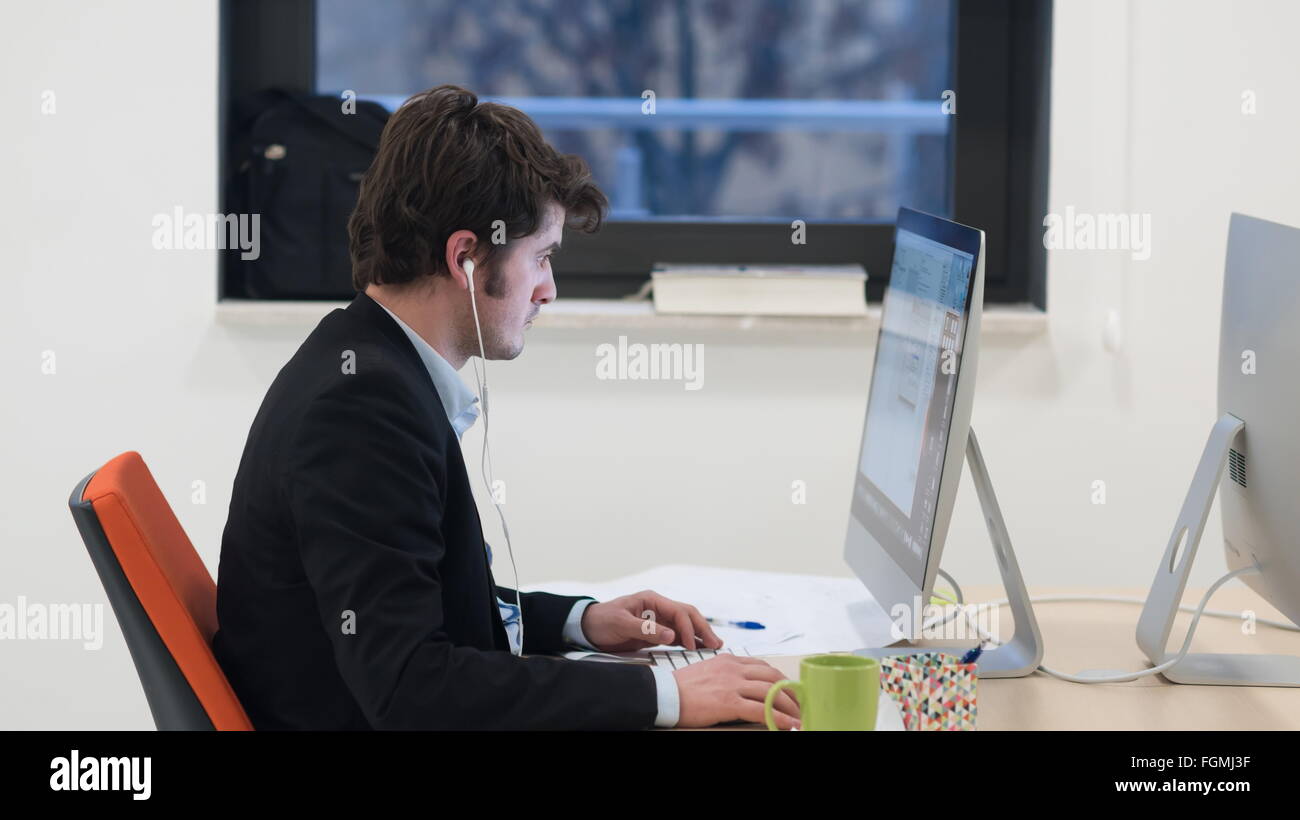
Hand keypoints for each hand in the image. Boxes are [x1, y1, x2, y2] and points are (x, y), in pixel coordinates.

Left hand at [580, 589, 722, 652]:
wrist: (588, 628)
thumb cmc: (602, 620)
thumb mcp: (622, 623)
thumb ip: (647, 629)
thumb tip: (672, 635)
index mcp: (652, 600)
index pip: (678, 611)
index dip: (687, 628)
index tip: (692, 645)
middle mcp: (658, 608)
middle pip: (687, 615)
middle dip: (702, 628)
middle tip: (715, 643)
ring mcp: (659, 619)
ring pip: (685, 625)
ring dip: (699, 634)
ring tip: (714, 646)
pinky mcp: (657, 631)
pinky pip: (678, 635)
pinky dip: (689, 641)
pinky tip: (699, 648)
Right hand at [674, 655, 801, 728]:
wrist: (664, 694)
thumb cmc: (682, 688)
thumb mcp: (708, 672)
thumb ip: (727, 675)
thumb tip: (743, 687)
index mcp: (729, 660)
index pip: (764, 667)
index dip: (781, 679)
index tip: (790, 691)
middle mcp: (734, 668)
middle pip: (773, 677)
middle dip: (791, 692)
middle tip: (800, 705)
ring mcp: (732, 684)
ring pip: (772, 692)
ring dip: (790, 707)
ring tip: (800, 718)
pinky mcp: (728, 701)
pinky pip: (762, 709)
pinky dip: (779, 718)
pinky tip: (789, 726)